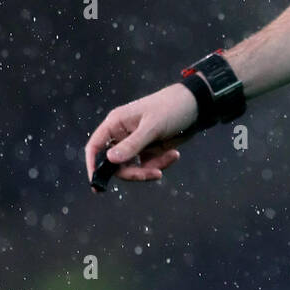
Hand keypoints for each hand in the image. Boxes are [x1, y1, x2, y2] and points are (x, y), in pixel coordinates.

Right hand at [84, 82, 200, 189]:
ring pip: (133, 168)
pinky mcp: (149, 150)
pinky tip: (174, 154)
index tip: (97, 183)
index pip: (95, 146)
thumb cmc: (171, 108)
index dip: (93, 164)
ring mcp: (136, 144)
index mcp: (116, 123)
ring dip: (151, 168)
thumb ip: (132, 144)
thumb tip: (109, 160)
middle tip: (154, 174)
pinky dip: (161, 164)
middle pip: (116, 164)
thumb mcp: (152, 126)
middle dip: (134, 173)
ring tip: (172, 156)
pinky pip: (148, 166)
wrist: (196, 106)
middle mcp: (122, 135)